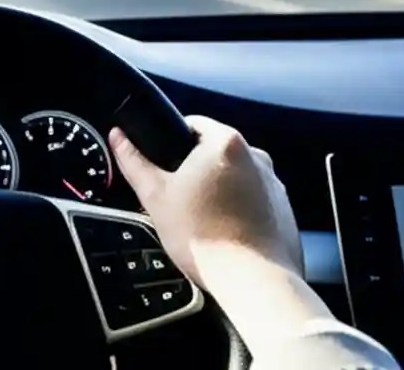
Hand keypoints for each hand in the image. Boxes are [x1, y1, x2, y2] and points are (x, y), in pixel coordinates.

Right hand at [109, 116, 331, 353]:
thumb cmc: (204, 237)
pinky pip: (254, 203)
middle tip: (179, 202)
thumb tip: (119, 138)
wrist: (252, 280)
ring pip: (235, 179)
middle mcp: (257, 157)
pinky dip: (239, 213)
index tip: (164, 170)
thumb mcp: (155, 197)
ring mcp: (274, 185)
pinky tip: (225, 234)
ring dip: (219, 193)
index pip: (193, 124)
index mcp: (225, 143)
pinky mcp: (284, 210)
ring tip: (203, 223)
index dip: (171, 144)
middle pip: (215, 154)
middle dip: (196, 173)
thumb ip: (134, 162)